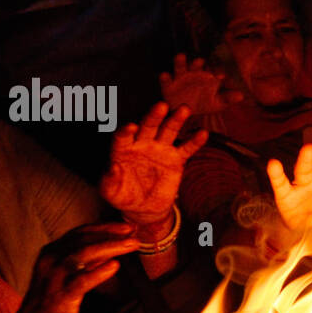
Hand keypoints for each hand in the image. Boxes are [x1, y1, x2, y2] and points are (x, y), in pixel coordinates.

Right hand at [5, 223, 140, 312]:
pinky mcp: (60, 297)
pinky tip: (115, 266)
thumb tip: (111, 247)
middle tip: (134, 232)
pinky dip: (99, 272)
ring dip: (110, 247)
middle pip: (84, 240)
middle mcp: (51, 261)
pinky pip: (81, 281)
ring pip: (83, 255)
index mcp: (52, 253)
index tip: (127, 226)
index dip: (105, 227)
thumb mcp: (69, 276)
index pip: (81, 232)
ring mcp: (54, 278)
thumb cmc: (53, 302)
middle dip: (111, 234)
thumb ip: (86, 261)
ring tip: (132, 244)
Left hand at [100, 102, 207, 225]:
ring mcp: (161, 150)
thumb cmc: (123, 196)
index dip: (126, 131)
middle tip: (162, 106)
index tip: (131, 127)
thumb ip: (108, 180)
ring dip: (176, 120)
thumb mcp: (111, 192)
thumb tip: (112, 167)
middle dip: (154, 116)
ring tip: (184, 109)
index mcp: (123, 149)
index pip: (123, 136)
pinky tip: (203, 133)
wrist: (144, 207)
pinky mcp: (176, 160)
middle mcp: (142, 144)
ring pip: (168, 131)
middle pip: (148, 126)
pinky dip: (194, 141)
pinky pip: (186, 149)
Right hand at [159, 54, 243, 115]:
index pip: (214, 71)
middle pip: (196, 64)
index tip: (220, 76)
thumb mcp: (217, 103)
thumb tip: (241, 96)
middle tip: (200, 61)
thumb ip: (228, 98)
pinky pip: (165, 79)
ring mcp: (180, 77)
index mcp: (208, 76)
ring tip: (181, 56)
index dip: (217, 72)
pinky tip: (165, 75)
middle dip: (198, 63)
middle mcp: (194, 73)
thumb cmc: (204, 103)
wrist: (185, 111)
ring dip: (180, 61)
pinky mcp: (168, 85)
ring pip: (180, 66)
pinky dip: (164, 77)